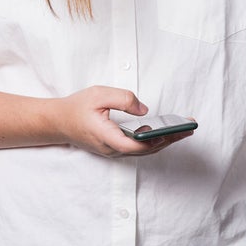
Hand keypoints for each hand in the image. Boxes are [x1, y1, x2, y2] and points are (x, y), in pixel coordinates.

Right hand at [52, 86, 193, 156]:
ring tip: (182, 130)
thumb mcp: (98, 94)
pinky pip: (137, 148)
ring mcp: (113, 151)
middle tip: (188, 129)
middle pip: (145, 150)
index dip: (154, 140)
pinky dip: (152, 141)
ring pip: (142, 150)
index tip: (171, 133)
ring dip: (163, 141)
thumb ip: (123, 99)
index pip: (134, 144)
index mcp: (106, 136)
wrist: (57, 122)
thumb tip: (144, 110)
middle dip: (168, 140)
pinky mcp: (114, 148)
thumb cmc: (76, 107)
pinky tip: (164, 132)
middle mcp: (111, 149)